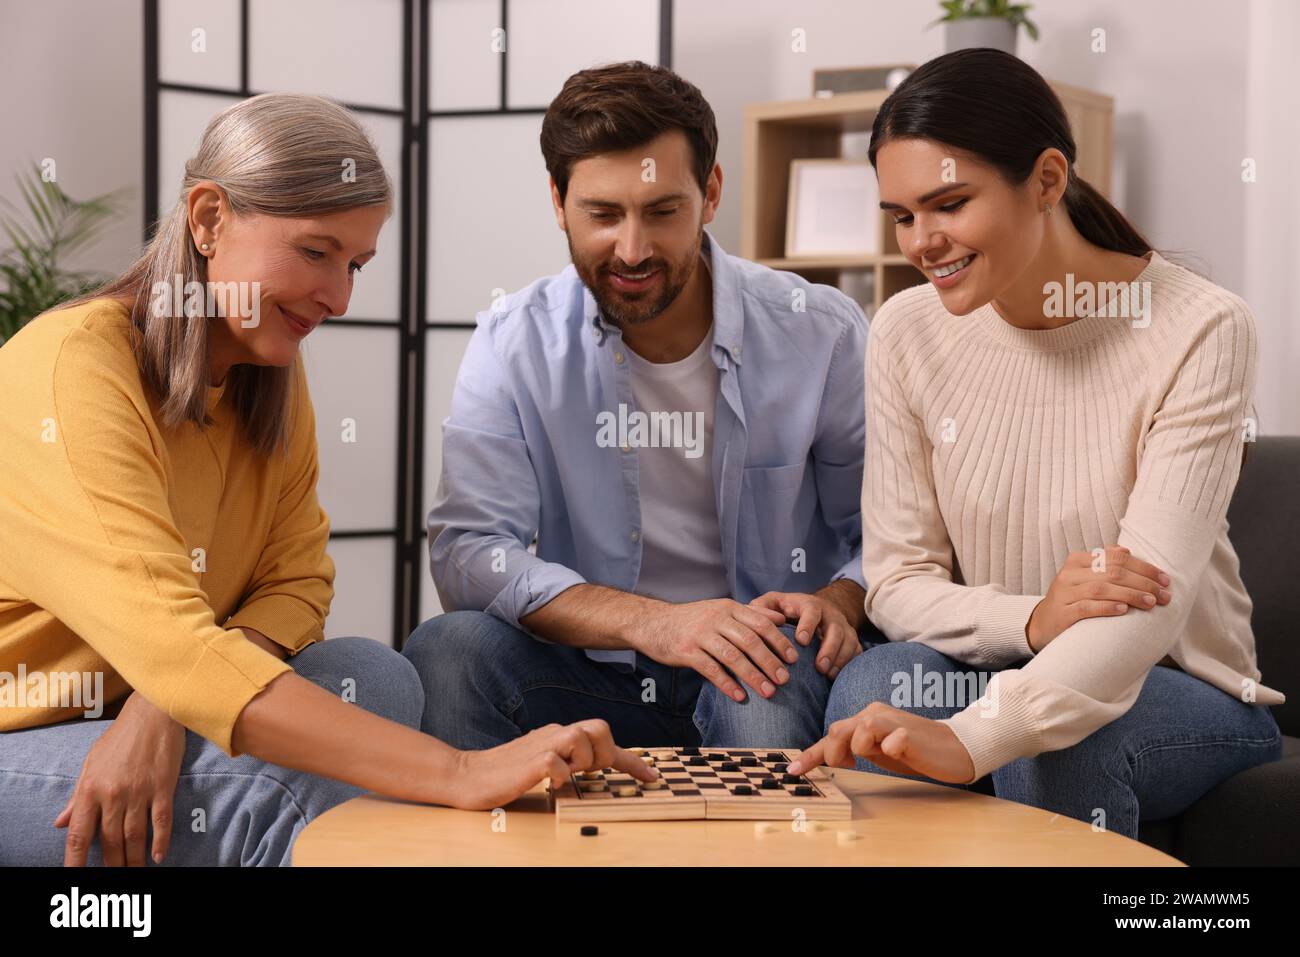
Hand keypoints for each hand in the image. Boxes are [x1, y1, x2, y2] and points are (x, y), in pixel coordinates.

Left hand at [55, 692, 185, 865]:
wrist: (152, 713)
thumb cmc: (120, 737)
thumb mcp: (91, 763)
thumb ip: (77, 796)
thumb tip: (61, 822)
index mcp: (90, 789)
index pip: (79, 834)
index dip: (75, 860)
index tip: (75, 877)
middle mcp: (113, 794)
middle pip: (110, 840)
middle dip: (111, 864)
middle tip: (113, 878)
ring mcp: (139, 791)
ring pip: (134, 836)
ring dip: (134, 859)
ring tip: (134, 873)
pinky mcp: (163, 786)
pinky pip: (161, 821)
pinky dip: (160, 841)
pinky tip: (157, 856)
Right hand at [448, 719, 655, 809]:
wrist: (466, 775)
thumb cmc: (506, 772)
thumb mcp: (544, 764)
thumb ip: (567, 760)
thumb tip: (593, 765)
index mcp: (560, 735)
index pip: (603, 737)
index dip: (631, 760)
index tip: (651, 778)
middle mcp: (555, 734)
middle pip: (600, 728)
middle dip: (604, 754)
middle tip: (586, 772)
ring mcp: (542, 746)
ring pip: (582, 740)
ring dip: (581, 762)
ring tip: (562, 775)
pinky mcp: (529, 763)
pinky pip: (557, 764)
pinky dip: (559, 776)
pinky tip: (547, 783)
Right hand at [631, 598, 796, 701]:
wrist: (653, 623)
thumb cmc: (692, 620)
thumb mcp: (721, 610)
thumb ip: (751, 614)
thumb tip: (781, 620)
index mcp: (728, 608)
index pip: (760, 623)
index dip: (779, 641)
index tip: (794, 659)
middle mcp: (716, 619)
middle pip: (750, 641)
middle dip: (770, 661)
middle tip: (785, 680)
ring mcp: (700, 634)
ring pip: (732, 656)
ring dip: (753, 675)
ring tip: (768, 692)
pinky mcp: (686, 651)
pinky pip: (711, 669)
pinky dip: (727, 683)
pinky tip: (739, 696)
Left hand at [748, 589, 862, 678]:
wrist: (820, 609)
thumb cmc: (790, 609)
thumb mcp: (775, 601)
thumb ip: (762, 606)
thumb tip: (748, 612)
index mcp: (810, 605)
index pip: (812, 611)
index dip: (808, 625)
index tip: (801, 641)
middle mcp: (830, 615)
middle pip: (836, 629)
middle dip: (829, 648)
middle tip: (819, 666)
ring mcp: (844, 628)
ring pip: (849, 642)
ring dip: (839, 659)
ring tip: (827, 674)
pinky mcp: (852, 641)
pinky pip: (856, 653)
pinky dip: (848, 664)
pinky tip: (836, 677)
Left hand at [787, 702, 976, 783]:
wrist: (954, 748)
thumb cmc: (913, 750)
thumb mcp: (877, 750)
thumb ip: (855, 748)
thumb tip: (828, 756)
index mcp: (866, 717)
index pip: (832, 734)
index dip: (810, 754)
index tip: (792, 771)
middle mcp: (875, 714)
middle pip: (837, 729)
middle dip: (834, 753)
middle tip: (848, 766)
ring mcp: (893, 722)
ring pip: (858, 730)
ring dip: (859, 749)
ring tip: (876, 756)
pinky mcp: (910, 735)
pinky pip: (891, 741)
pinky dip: (890, 748)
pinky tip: (899, 752)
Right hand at [1026, 545, 1171, 652]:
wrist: (1043, 623)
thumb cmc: (1073, 599)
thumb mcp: (1085, 577)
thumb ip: (1104, 563)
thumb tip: (1127, 551)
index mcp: (1077, 560)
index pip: (1116, 558)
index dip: (1144, 568)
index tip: (1165, 580)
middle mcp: (1069, 574)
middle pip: (1112, 572)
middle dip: (1143, 583)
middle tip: (1164, 595)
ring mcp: (1064, 593)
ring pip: (1102, 589)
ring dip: (1130, 595)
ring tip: (1151, 603)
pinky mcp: (1063, 614)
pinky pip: (1087, 607)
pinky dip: (1107, 607)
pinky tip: (1124, 610)